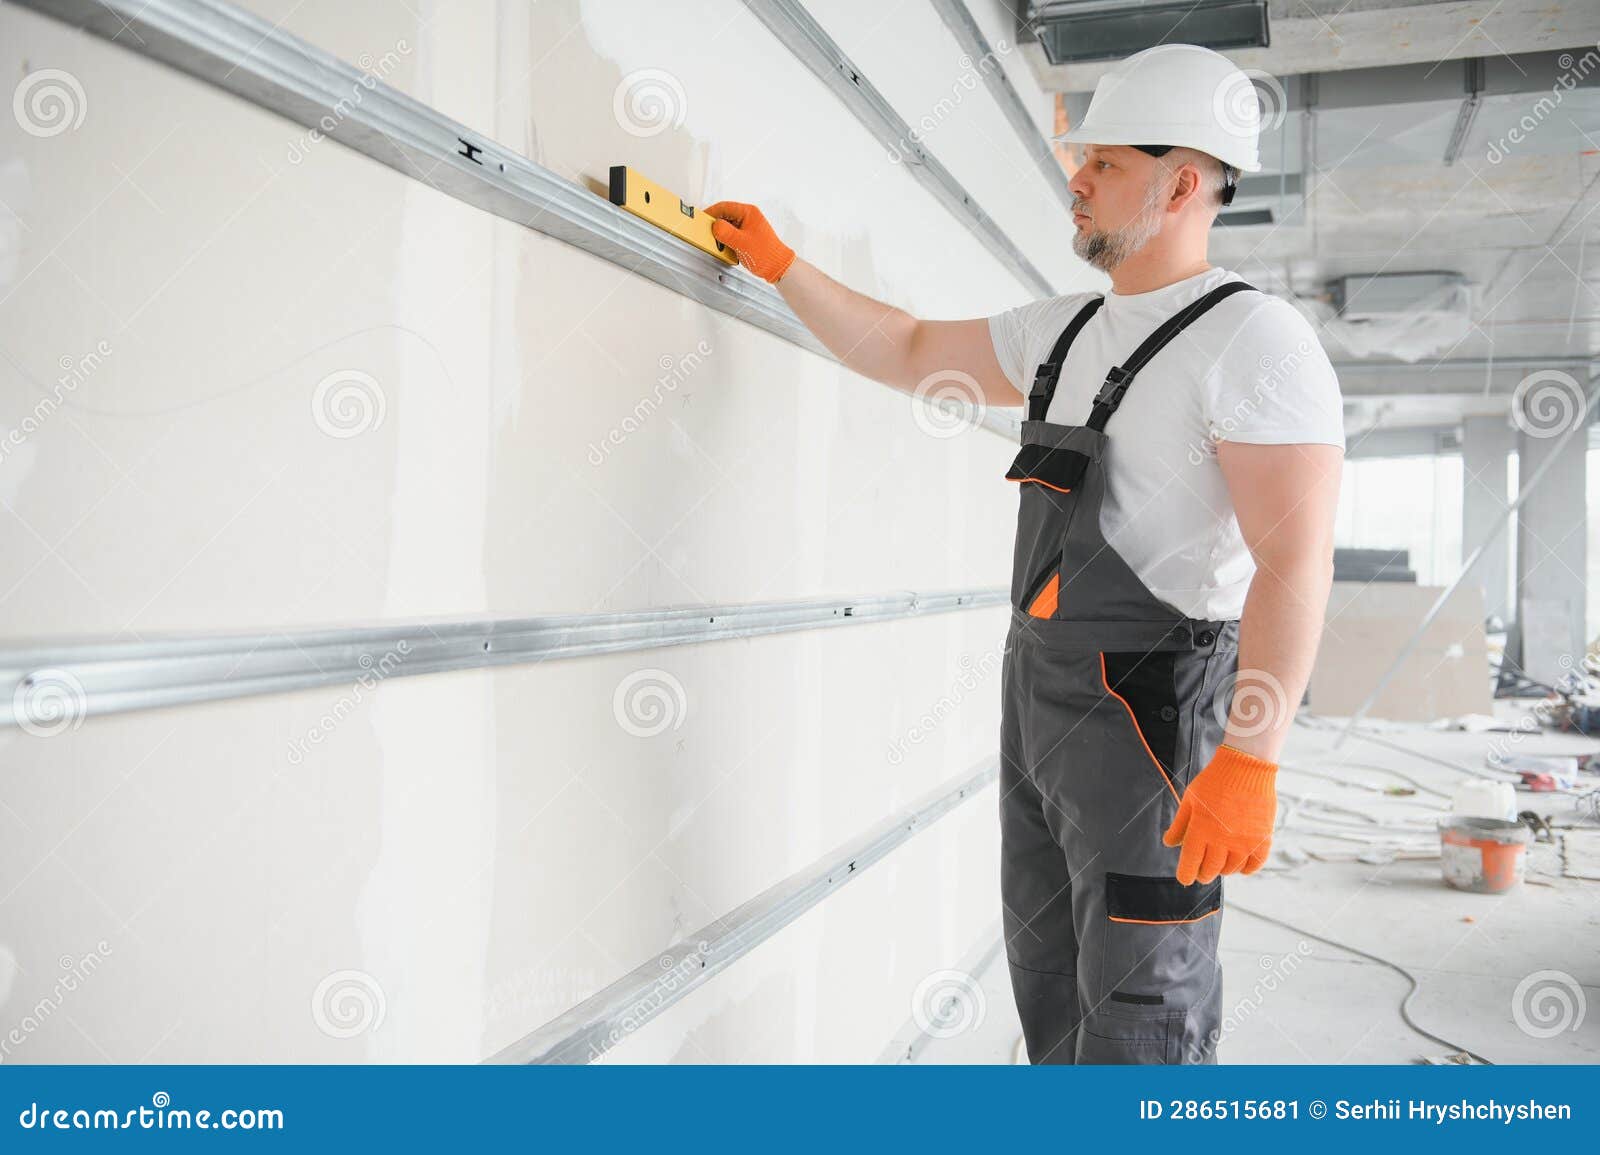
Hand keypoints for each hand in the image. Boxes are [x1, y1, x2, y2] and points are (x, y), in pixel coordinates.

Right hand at [705, 201, 795, 283]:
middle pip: (725, 216)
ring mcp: (748, 227)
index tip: (701, 220)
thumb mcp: (741, 242)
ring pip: (728, 226)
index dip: (711, 213)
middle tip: (707, 234)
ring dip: (721, 235)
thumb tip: (714, 226)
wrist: (777, 267)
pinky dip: (726, 241)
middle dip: (716, 226)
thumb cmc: (766, 254)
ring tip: (718, 244)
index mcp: (748, 212)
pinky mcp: (747, 237)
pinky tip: (726, 249)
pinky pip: (732, 235)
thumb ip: (725, 232)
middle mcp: (748, 217)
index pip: (724, 207)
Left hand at [1161, 743, 1278, 884]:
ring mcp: (1244, 842)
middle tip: (1201, 871)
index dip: (1186, 875)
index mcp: (1200, 832)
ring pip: (1231, 870)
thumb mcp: (1190, 801)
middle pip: (1210, 871)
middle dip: (1203, 874)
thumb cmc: (1213, 782)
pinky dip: (1246, 869)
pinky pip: (1254, 865)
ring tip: (1219, 863)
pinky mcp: (1262, 839)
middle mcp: (1222, 841)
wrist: (1245, 767)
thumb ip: (1179, 825)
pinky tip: (1239, 865)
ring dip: (1223, 870)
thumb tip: (1169, 843)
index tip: (1185, 878)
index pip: (1190, 866)